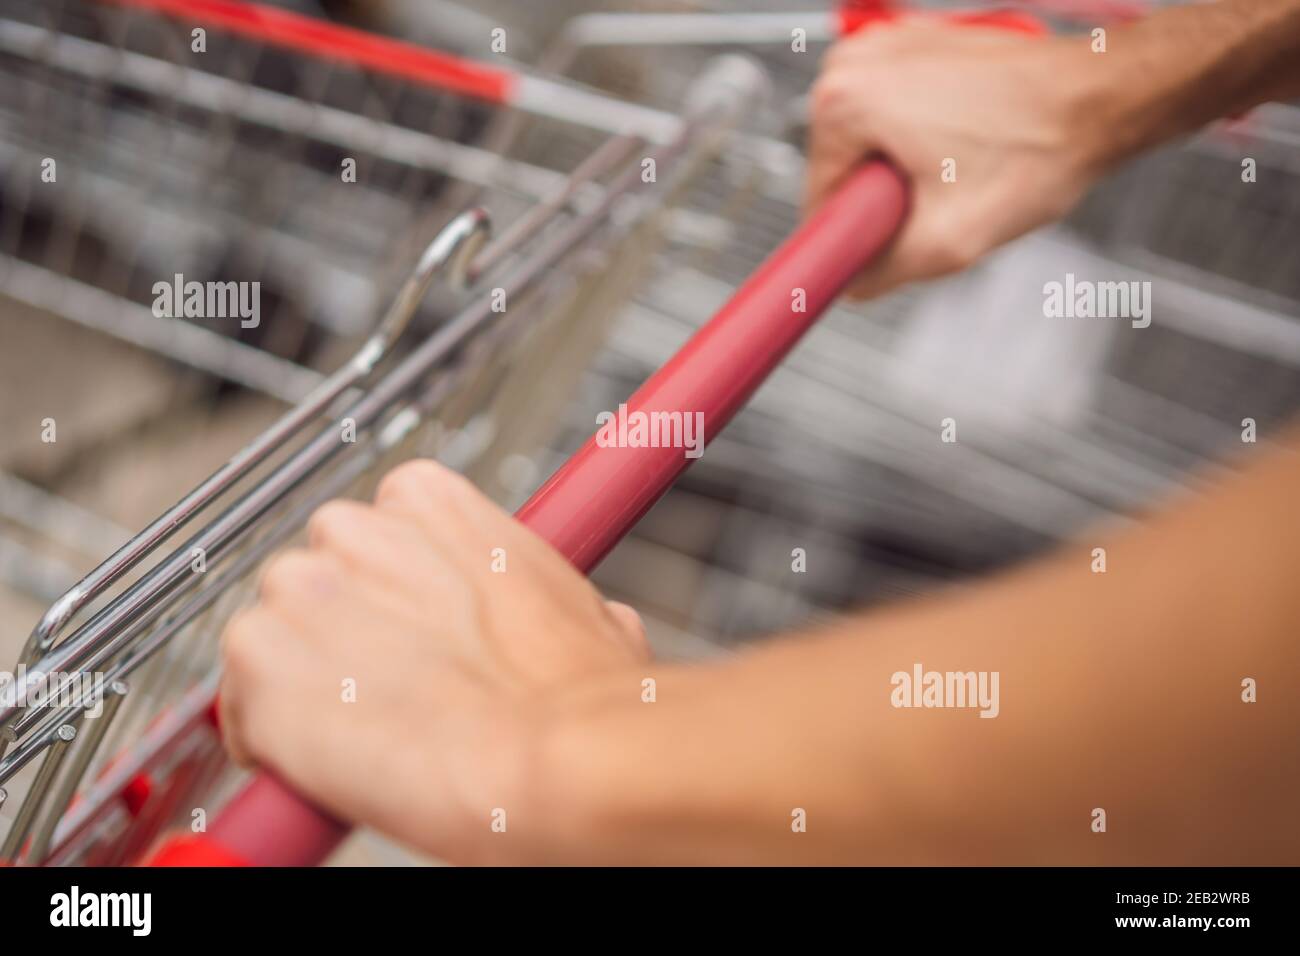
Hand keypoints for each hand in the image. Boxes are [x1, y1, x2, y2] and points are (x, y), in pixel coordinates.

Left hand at [218, 459, 646, 863]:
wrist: (558, 759)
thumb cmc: (578, 698)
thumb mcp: (590, 618)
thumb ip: (547, 601)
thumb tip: (584, 625)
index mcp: (433, 505)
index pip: (374, 522)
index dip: (381, 588)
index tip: (397, 630)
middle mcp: (358, 531)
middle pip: (312, 573)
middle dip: (334, 631)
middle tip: (376, 691)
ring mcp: (302, 594)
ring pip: (267, 628)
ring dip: (295, 677)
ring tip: (348, 732)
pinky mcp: (260, 664)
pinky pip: (235, 691)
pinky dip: (259, 728)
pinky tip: (308, 760)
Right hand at [806, 20, 1102, 297]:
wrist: (1100, 97)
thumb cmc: (1039, 144)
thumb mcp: (946, 242)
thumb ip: (879, 274)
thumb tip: (851, 283)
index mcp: (843, 101)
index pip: (816, 201)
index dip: (853, 236)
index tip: (890, 242)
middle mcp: (855, 62)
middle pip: (841, 171)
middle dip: (883, 201)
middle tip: (942, 200)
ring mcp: (886, 47)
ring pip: (869, 147)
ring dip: (906, 172)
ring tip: (960, 170)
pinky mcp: (915, 46)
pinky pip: (895, 117)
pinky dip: (923, 140)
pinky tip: (965, 146)